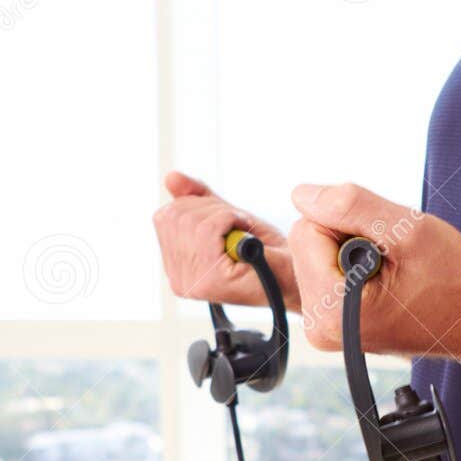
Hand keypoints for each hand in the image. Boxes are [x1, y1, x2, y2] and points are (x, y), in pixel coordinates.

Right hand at [153, 171, 300, 311]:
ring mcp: (191, 283)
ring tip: (243, 233)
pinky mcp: (209, 282)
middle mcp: (178, 279)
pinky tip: (246, 238)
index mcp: (176, 266)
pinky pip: (208, 228)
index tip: (224, 218)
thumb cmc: (266, 250)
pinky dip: (230, 220)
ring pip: (191, 220)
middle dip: (211, 208)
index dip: (196, 205)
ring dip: (224, 215)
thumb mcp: (226, 216)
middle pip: (175, 215)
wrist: (297, 275)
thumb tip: (171, 177)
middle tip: (237, 225)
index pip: (164, 216)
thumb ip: (198, 198)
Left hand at [287, 182, 460, 356]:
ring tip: (393, 270)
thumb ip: (349, 205)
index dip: (348, 221)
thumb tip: (301, 193)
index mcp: (332, 310)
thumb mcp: (408, 230)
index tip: (386, 243)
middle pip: (307, 243)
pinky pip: (326, 271)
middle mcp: (321, 327)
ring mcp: (326, 328)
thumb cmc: (455, 283)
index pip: (307, 229)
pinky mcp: (333, 324)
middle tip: (393, 258)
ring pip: (316, 255)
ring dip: (353, 248)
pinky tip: (385, 280)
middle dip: (348, 236)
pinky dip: (353, 264)